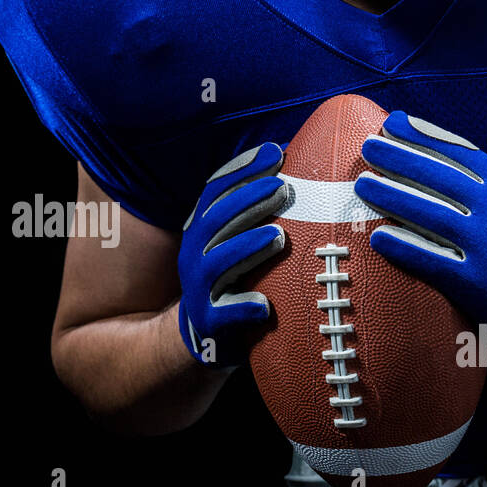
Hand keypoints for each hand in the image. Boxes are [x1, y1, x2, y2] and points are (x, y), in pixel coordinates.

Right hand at [177, 142, 289, 366]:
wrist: (204, 333)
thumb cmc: (234, 278)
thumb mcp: (237, 239)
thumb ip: (256, 208)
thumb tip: (292, 159)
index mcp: (202, 229)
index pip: (217, 191)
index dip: (243, 170)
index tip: (275, 153)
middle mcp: (194, 254)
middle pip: (217, 221)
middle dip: (250, 201)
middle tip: (284, 188)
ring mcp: (199, 289)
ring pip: (218, 264)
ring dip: (247, 247)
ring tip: (278, 235)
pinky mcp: (209, 323)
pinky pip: (224, 315)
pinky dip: (242, 308)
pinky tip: (264, 304)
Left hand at [353, 112, 486, 345]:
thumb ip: (486, 188)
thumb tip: (435, 160)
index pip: (463, 155)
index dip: (426, 136)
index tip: (395, 122)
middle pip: (442, 179)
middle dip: (401, 159)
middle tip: (369, 147)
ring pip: (434, 215)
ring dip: (394, 196)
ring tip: (364, 184)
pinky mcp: (478, 284)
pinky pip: (433, 261)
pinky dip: (404, 247)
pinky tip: (378, 237)